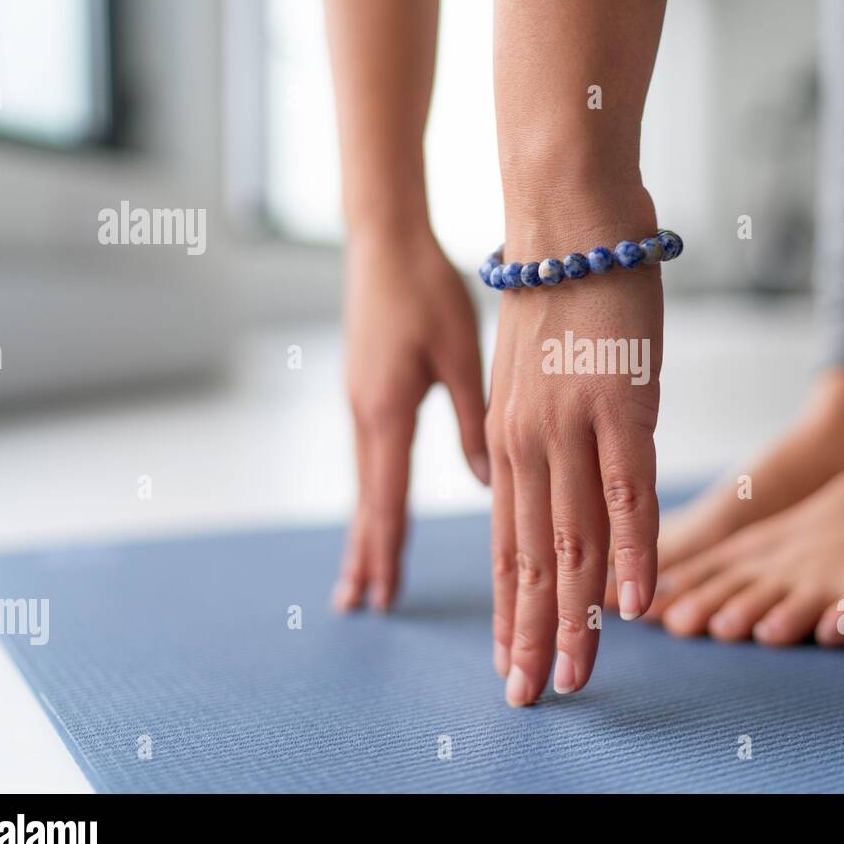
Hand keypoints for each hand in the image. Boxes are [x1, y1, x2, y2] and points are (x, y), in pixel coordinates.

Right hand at [335, 233, 488, 611]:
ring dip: (365, 527)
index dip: (387, 548)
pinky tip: (377, 501)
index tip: (380, 594)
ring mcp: (360, 401)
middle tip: (357, 604)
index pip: (388, 498)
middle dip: (366, 552)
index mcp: (388, 412)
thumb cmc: (428, 289)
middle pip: (367, 499)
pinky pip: (369, 454)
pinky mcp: (366, 387)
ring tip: (360, 569)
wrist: (386, 239)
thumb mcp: (461, 355)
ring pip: (365, 479)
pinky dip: (371, 490)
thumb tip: (487, 484)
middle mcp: (366, 414)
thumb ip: (475, 421)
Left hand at [487, 232, 662, 705]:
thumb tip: (544, 482)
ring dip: (579, 618)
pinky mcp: (620, 407)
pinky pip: (626, 494)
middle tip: (532, 695)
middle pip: (531, 560)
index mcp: (505, 441)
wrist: (568, 219)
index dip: (509, 609)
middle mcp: (526, 445)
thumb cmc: (561, 297)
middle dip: (532, 635)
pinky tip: (637, 604)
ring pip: (572, 541)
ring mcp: (571, 429)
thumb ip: (537, 436)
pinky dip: (634, 553)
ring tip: (578, 676)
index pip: (505, 544)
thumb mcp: (534, 378)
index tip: (509, 660)